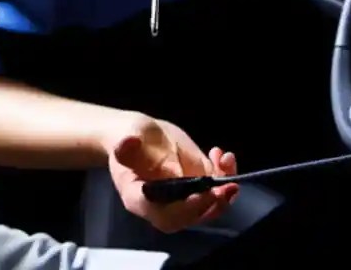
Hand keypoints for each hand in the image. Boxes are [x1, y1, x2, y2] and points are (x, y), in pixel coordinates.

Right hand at [106, 114, 238, 233]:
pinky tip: (224, 157)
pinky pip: (216, 190)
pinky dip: (226, 176)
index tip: (200, 193)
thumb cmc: (127, 136)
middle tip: (224, 187)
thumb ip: (127, 145)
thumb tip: (126, 143)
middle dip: (209, 204)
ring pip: (207, 207)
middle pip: (188, 216)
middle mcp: (163, 204)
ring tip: (226, 164)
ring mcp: (182, 196)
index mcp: (139, 197)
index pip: (161, 213)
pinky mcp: (197, 184)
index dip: (183, 209)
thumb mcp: (124, 136)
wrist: (139, 133)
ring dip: (223, 192)